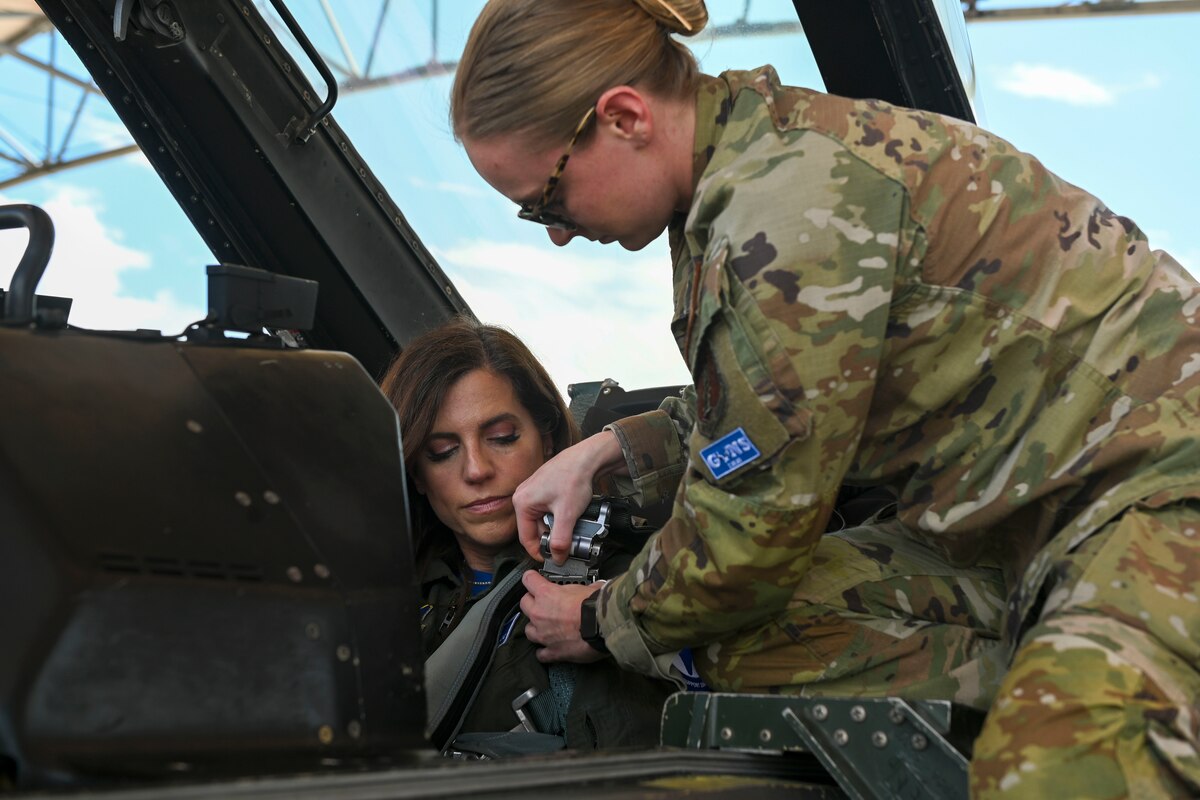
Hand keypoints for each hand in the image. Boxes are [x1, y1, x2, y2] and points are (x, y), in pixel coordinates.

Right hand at [513, 429, 624, 562]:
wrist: (585, 459)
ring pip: (541, 520)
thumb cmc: (573, 478)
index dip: (539, 551)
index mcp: (522, 503)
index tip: (553, 558)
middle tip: (566, 543)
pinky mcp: (541, 489)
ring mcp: (531, 491)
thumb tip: (557, 558)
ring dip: (554, 527)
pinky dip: (556, 516)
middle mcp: (522, 496)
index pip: (526, 538)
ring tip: (570, 525)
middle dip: (550, 538)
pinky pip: (545, 510)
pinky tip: (568, 514)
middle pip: (534, 529)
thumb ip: (561, 540)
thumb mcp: (567, 515)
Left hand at [520, 571, 605, 663]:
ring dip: (535, 627)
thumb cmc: (596, 606)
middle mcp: (540, 613)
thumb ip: (583, 588)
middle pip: (524, 604)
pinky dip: (544, 651)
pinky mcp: (552, 651)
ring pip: (528, 629)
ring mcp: (543, 634)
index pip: (528, 579)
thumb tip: (593, 586)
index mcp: (546, 594)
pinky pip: (541, 654)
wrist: (602, 627)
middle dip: (532, 602)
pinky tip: (550, 647)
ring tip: (546, 626)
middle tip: (544, 603)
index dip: (532, 578)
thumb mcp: (588, 587)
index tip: (534, 580)